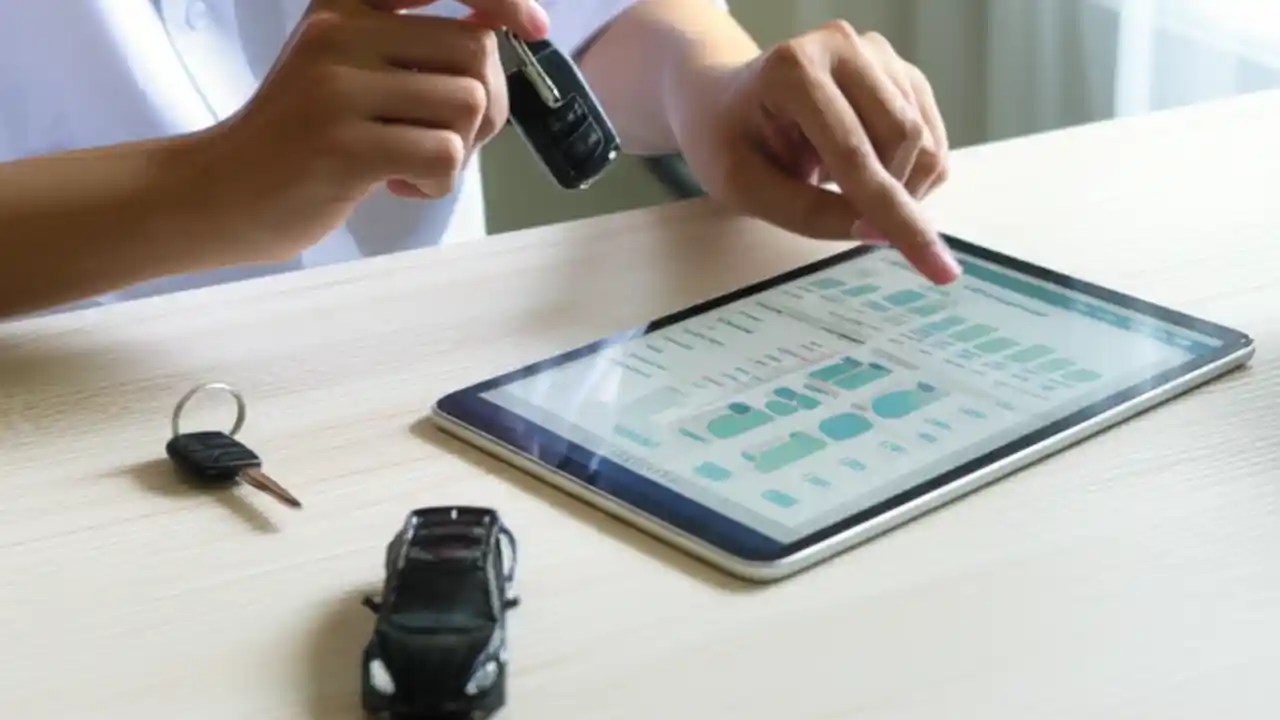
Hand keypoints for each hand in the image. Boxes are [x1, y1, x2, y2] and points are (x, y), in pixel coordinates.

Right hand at [192, 0, 549, 264]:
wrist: (222, 193)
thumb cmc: (302, 138)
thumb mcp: (346, 67)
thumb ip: (413, 47)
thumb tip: (504, 28)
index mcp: (345, 4)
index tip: (533, 27)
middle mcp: (339, 32)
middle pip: (475, 50)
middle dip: (487, 105)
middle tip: (450, 140)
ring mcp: (337, 88)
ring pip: (467, 104)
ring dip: (460, 151)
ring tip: (414, 164)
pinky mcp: (342, 145)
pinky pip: (443, 154)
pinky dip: (437, 183)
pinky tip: (396, 186)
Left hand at [669, 20, 960, 283]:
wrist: (725, 103)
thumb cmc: (727, 143)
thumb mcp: (745, 189)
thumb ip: (808, 213)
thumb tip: (880, 231)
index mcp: (793, 69)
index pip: (853, 152)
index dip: (890, 214)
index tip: (935, 267)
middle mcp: (843, 46)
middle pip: (903, 140)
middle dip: (889, 198)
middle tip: (844, 218)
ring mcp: (878, 54)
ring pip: (926, 144)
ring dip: (897, 188)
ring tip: (839, 184)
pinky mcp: (901, 73)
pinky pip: (933, 141)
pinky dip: (908, 175)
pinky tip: (864, 170)